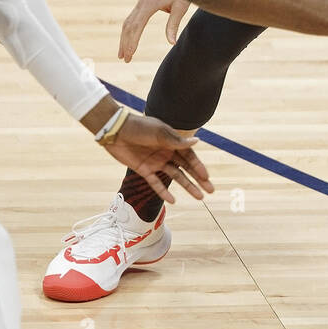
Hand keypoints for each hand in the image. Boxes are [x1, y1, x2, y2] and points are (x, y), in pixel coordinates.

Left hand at [99, 112, 213, 203]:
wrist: (116, 131)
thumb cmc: (139, 127)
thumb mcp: (159, 133)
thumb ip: (177, 141)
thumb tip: (197, 141)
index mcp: (172, 142)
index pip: (189, 156)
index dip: (198, 167)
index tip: (206, 177)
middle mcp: (166, 153)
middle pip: (186, 168)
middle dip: (198, 179)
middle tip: (211, 190)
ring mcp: (156, 162)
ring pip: (176, 177)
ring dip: (187, 186)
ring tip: (199, 197)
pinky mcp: (144, 170)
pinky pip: (156, 184)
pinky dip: (164, 192)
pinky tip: (173, 201)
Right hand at [119, 0, 190, 61]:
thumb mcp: (181, 6)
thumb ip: (174, 24)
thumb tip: (172, 42)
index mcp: (149, 4)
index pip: (137, 26)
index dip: (132, 41)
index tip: (130, 54)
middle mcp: (141, 3)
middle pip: (129, 26)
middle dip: (125, 43)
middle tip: (125, 60)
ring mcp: (140, 2)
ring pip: (127, 23)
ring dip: (124, 39)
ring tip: (122, 55)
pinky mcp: (142, 3)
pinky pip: (131, 19)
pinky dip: (127, 32)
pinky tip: (126, 41)